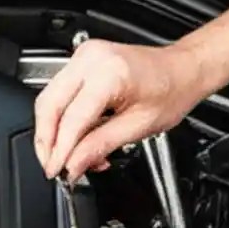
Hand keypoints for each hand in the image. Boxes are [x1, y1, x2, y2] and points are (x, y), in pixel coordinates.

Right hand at [33, 39, 206, 180]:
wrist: (182, 69)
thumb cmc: (171, 90)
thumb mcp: (139, 126)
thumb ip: (100, 145)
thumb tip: (73, 164)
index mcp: (110, 73)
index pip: (72, 119)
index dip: (61, 150)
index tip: (57, 170)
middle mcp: (91, 59)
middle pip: (49, 105)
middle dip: (46, 142)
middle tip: (53, 166)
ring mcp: (84, 56)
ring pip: (49, 99)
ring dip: (52, 132)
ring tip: (67, 155)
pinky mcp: (81, 61)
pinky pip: (59, 92)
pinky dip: (61, 118)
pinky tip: (75, 137)